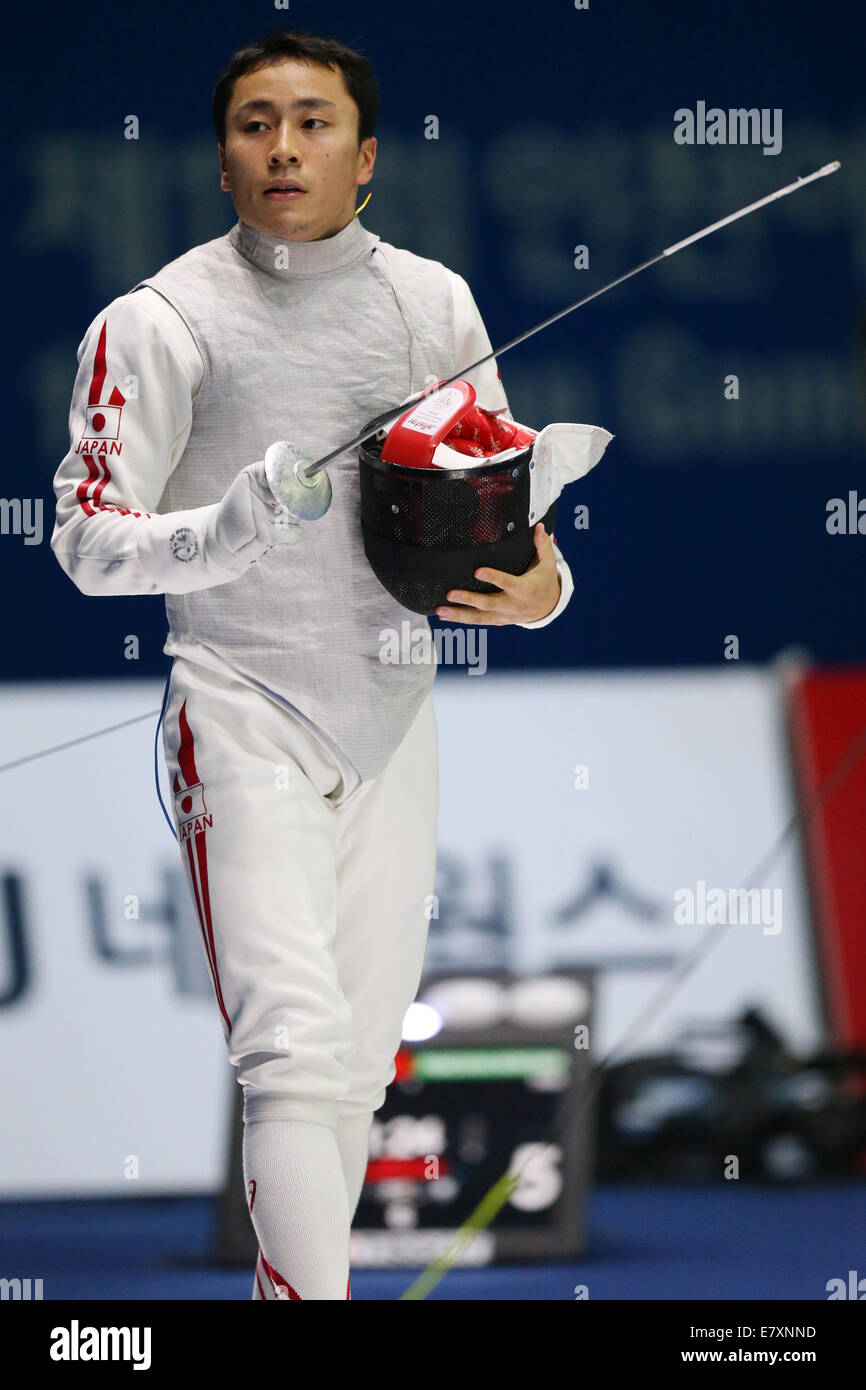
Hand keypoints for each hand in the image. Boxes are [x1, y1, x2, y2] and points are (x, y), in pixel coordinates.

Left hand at [436, 524, 560, 624]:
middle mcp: (512, 605)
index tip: (477, 571)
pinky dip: (461, 620)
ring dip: (459, 615)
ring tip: (441, 610)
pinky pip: (478, 622)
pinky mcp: (498, 621)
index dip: (493, 578)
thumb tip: (539, 526)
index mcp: (524, 589)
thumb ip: (542, 545)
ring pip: (480, 618)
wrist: (549, 607)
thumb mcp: (547, 564)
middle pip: (488, 604)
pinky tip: (445, 616)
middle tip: (451, 594)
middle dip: (469, 600)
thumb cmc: (545, 581)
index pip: (507, 583)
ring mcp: (504, 616)